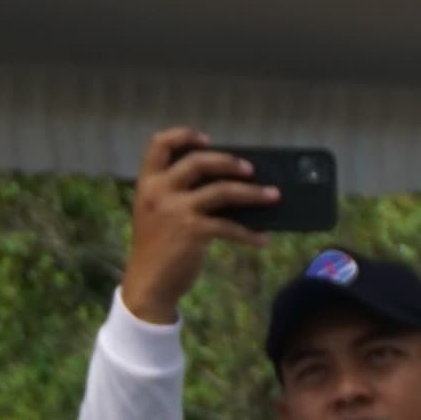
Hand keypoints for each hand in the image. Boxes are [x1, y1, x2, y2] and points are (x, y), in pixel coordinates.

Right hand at [123, 126, 276, 325]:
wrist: (148, 283)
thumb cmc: (158, 247)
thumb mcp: (158, 213)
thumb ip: (178, 194)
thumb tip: (226, 184)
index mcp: (147, 182)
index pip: (158, 144)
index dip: (184, 135)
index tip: (207, 139)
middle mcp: (159, 191)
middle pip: (198, 161)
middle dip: (229, 161)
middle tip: (251, 169)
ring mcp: (175, 210)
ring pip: (222, 191)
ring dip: (253, 193)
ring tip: (273, 196)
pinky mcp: (192, 231)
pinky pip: (230, 226)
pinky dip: (250, 233)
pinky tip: (264, 239)